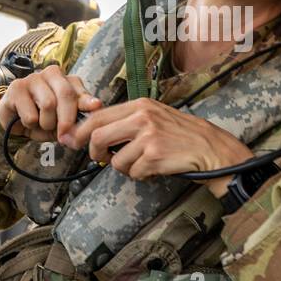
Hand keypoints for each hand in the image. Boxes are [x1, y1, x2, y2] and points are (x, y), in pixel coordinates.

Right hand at [0, 66, 101, 142]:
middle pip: (66, 94)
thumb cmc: (43, 120)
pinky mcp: (16, 88)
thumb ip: (80, 113)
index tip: (95, 108)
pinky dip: (31, 125)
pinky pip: (30, 114)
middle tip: (64, 135)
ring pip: (48, 104)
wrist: (14, 123)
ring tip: (42, 125)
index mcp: (66, 79)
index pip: (80, 90)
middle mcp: (51, 74)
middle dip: (67, 119)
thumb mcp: (64, 121)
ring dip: (46, 123)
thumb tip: (97, 104)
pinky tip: (28, 122)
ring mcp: (32, 78)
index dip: (86, 102)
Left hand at [66, 98, 252, 195]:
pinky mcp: (155, 155)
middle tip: (99, 159)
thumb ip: (127, 121)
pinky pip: (133, 172)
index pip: (98, 115)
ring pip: (115, 159)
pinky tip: (155, 168)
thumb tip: (94, 133)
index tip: (70, 139)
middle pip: (98, 136)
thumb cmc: (181, 135)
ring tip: (141, 163)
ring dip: (125, 168)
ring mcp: (148, 136)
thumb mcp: (155, 116)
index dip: (80, 130)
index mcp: (139, 105)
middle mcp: (142, 117)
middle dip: (93, 152)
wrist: (210, 148)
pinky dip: (141, 175)